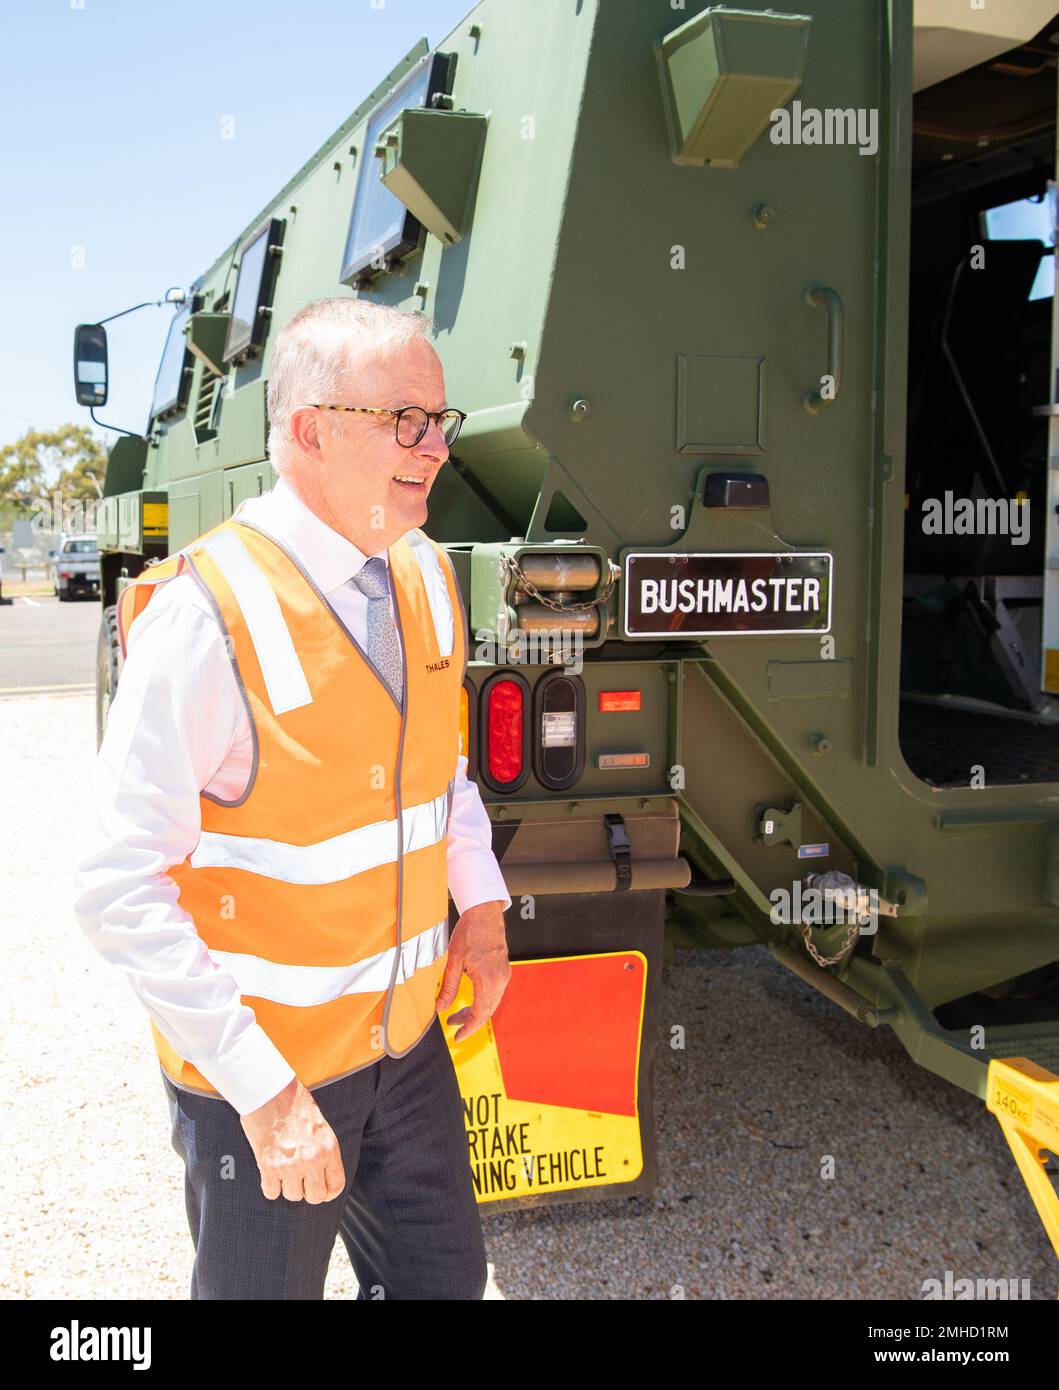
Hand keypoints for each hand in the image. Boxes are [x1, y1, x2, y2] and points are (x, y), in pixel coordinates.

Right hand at [240, 1076, 346, 1202]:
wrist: (271, 1093)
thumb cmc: (296, 1105)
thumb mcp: (320, 1127)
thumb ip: (323, 1152)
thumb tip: (321, 1176)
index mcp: (328, 1149)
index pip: (336, 1185)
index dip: (329, 1192)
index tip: (323, 1191)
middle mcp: (312, 1160)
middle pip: (315, 1197)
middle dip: (309, 1192)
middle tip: (302, 1182)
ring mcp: (290, 1165)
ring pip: (293, 1196)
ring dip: (289, 1187)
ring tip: (286, 1171)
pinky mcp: (269, 1166)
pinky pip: (271, 1192)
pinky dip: (271, 1186)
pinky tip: (271, 1173)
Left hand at [435, 899, 510, 1042]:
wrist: (485, 913)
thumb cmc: (470, 933)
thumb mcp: (454, 962)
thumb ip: (448, 987)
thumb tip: (440, 1008)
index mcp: (488, 981)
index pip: (480, 1014)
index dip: (468, 1028)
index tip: (458, 1036)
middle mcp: (500, 980)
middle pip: (487, 1011)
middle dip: (470, 1021)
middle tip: (453, 1025)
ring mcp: (504, 975)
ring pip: (492, 1003)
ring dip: (477, 1011)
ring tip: (458, 1013)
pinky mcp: (503, 970)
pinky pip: (495, 993)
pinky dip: (483, 1001)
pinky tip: (471, 999)